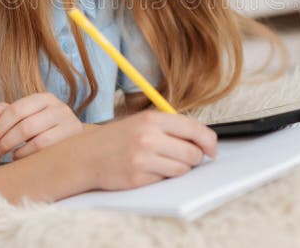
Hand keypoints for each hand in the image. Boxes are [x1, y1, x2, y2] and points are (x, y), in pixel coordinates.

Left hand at [0, 92, 83, 159]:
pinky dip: (29, 156)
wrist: (75, 138)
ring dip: (17, 150)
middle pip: (26, 126)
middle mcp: (60, 108)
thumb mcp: (27, 115)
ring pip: (37, 141)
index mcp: (45, 98)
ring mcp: (69, 125)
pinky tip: (22, 157)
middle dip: (6, 140)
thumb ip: (8, 113)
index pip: (17, 109)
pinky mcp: (73, 141)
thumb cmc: (45, 126)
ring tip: (9, 154)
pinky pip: (47, 152)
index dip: (1, 125)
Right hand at [78, 110, 218, 190]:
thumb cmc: (118, 138)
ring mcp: (143, 159)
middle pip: (192, 153)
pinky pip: (165, 181)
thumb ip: (171, 128)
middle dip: (194, 158)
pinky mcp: (138, 178)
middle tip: (186, 158)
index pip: (194, 129)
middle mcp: (149, 137)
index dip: (209, 141)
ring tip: (163, 163)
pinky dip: (161, 178)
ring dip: (179, 169)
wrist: (87, 155)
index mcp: (153, 119)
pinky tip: (148, 170)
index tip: (212, 149)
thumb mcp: (143, 122)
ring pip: (182, 170)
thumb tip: (203, 142)